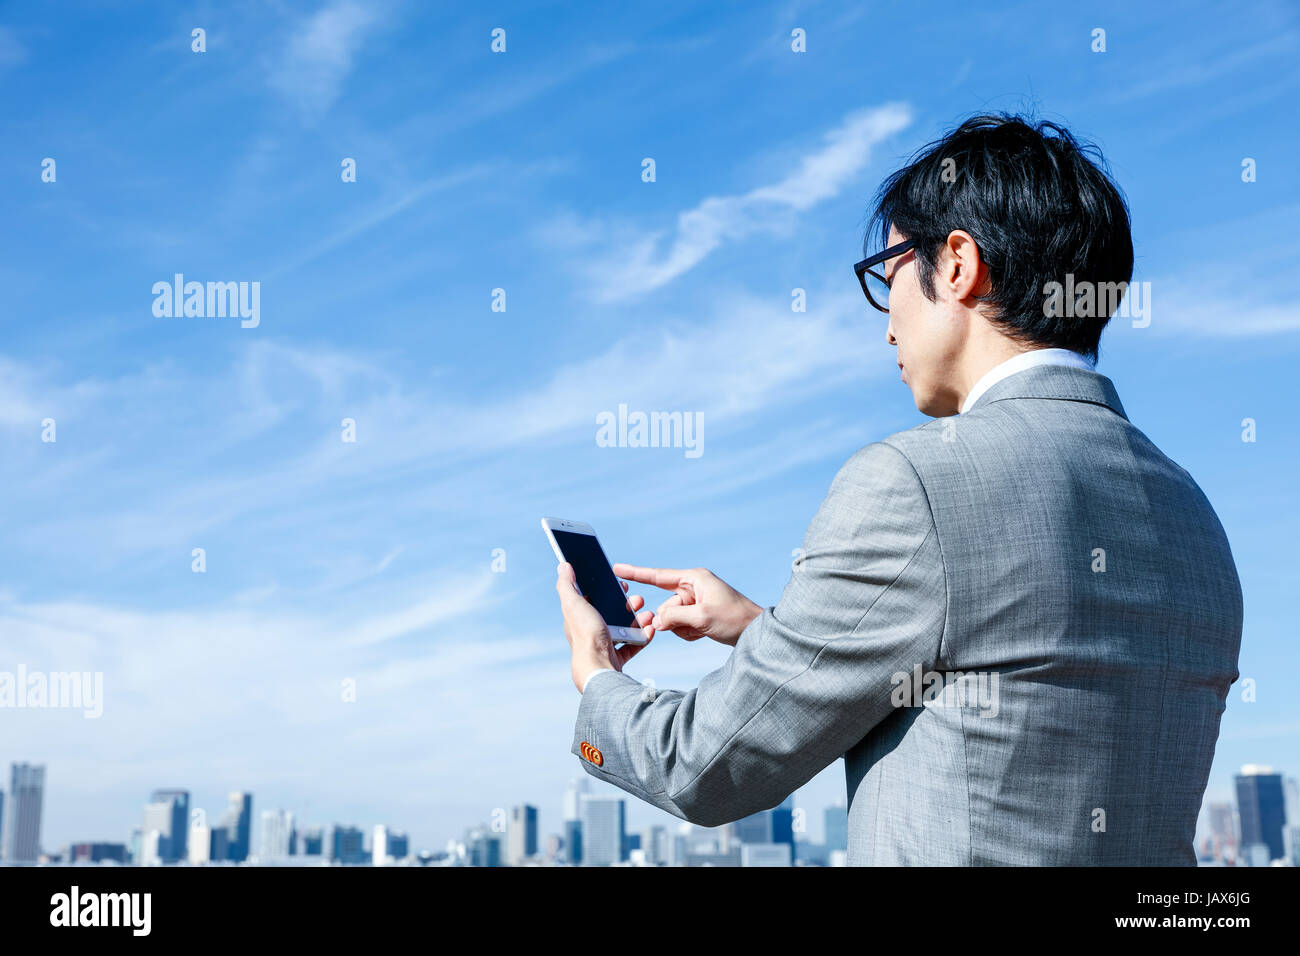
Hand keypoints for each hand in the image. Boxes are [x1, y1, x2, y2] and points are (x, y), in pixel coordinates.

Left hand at [554, 562, 654, 692]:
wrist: (598, 668)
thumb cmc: (585, 635)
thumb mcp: (573, 604)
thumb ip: (567, 584)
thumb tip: (563, 566)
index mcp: (579, 618)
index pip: (593, 599)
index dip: (606, 589)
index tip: (621, 583)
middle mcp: (590, 631)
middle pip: (612, 612)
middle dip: (628, 604)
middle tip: (638, 599)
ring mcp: (603, 645)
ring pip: (625, 628)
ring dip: (638, 619)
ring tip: (648, 614)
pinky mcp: (616, 658)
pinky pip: (633, 644)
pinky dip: (643, 636)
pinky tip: (650, 629)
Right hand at [612, 564, 762, 646]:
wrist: (756, 633)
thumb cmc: (735, 620)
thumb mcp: (703, 618)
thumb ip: (675, 618)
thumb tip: (655, 622)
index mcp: (694, 579)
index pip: (658, 576)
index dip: (636, 574)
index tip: (616, 569)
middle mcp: (692, 588)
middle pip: (665, 606)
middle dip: (674, 620)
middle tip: (694, 625)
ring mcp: (695, 602)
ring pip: (671, 619)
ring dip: (684, 629)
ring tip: (705, 629)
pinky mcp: (698, 615)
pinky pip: (680, 626)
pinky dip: (689, 633)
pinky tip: (705, 633)